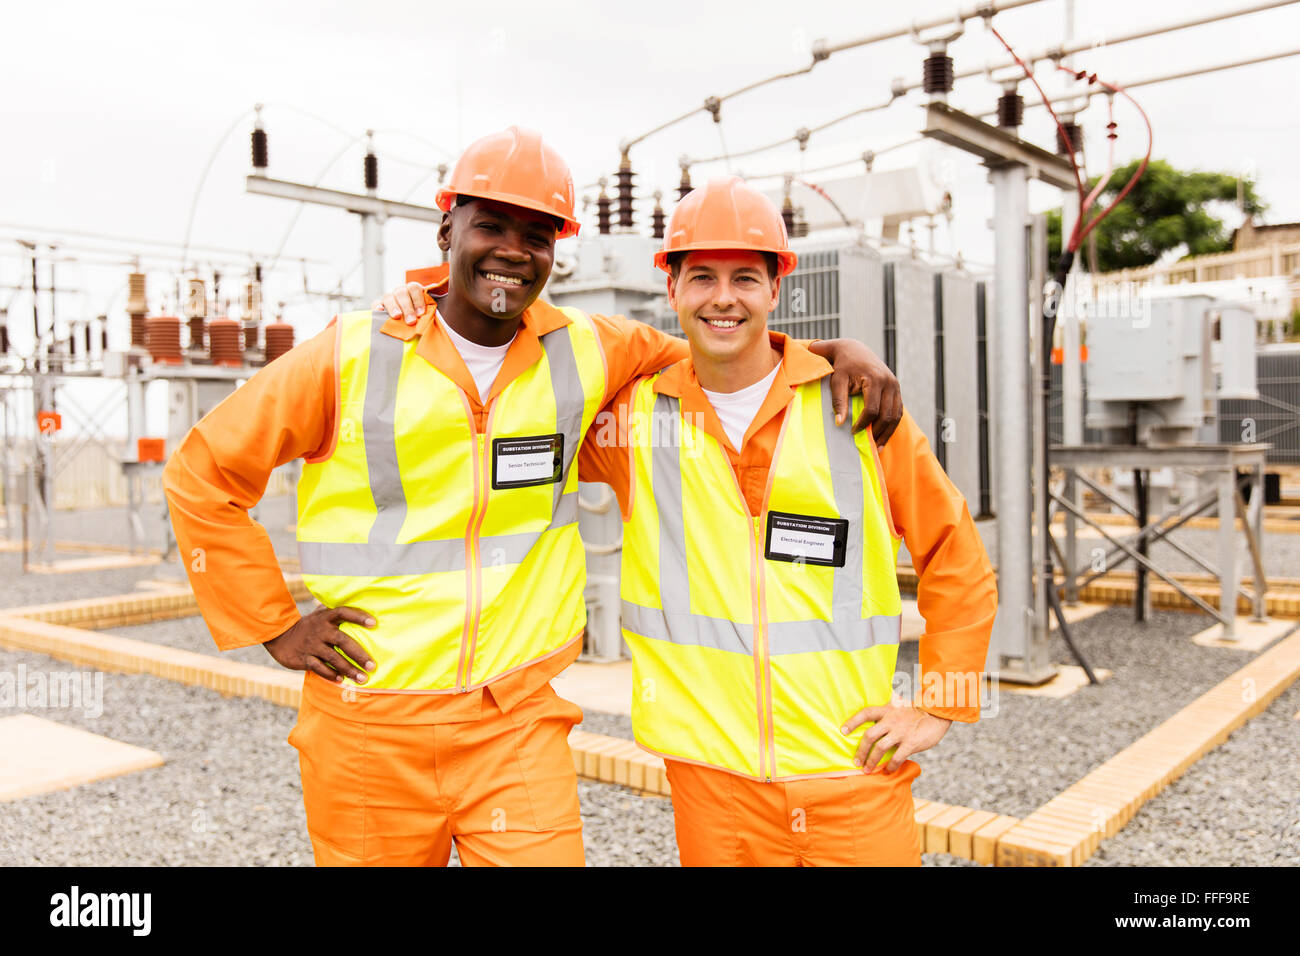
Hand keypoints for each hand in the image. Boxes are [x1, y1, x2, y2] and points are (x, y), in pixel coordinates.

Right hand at [263, 605, 377, 683]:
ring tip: (362, 678)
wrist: (281, 638)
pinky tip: (341, 680)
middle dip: (358, 654)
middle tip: (372, 666)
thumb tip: (357, 601)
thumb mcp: (319, 615)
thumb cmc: (308, 626)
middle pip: (342, 641)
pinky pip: (319, 668)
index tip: (374, 623)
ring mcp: (312, 645)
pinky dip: (331, 674)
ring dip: (349, 669)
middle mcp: (320, 630)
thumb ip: (335, 611)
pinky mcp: (304, 658)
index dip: (358, 616)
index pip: (343, 612)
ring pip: (333, 658)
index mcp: (325, 618)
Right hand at [370, 281, 427, 326]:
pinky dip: (377, 307)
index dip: (418, 300)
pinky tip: (380, 312)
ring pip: (389, 297)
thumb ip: (431, 301)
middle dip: (407, 307)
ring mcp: (389, 297)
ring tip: (397, 317)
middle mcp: (400, 291)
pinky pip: (376, 304)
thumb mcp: (426, 308)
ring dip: (393, 307)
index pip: (414, 288)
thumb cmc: (418, 314)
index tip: (421, 313)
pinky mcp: (379, 305)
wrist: (405, 320)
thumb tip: (436, 288)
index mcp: (412, 290)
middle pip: (402, 293)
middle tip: (411, 321)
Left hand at [810, 338, 902, 444]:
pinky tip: (883, 436)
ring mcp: (895, 385)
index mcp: (875, 379)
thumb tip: (839, 423)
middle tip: (867, 445)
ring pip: (896, 415)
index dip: (863, 424)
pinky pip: (898, 411)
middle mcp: (889, 382)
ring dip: (887, 432)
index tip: (852, 432)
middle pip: (888, 415)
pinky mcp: (896, 389)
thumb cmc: (841, 364)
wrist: (853, 348)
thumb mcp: (836, 379)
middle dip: (878, 432)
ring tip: (877, 446)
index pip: (872, 409)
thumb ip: (838, 400)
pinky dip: (892, 424)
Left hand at [840, 698, 950, 773]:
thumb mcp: (900, 707)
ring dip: (871, 761)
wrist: (938, 714)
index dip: (853, 721)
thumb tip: (876, 726)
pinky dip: (891, 766)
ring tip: (867, 770)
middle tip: (855, 762)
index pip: (866, 713)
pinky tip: (888, 771)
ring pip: (880, 748)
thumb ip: (888, 715)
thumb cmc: (918, 713)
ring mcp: (901, 732)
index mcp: (887, 710)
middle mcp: (891, 720)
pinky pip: (897, 757)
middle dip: (860, 751)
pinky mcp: (911, 743)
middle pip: (869, 736)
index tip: (843, 730)